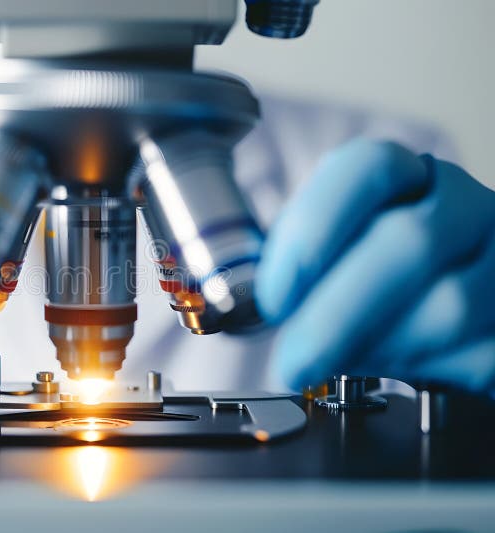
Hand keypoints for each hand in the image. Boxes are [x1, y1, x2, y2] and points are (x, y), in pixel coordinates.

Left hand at [256, 139, 494, 393]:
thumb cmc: (382, 277)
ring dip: (379, 348)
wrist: (461, 306)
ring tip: (348, 359)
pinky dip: (425, 372)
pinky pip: (476, 355)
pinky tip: (402, 364)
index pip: (366, 168)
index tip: (275, 296)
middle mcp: (463, 205)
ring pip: (445, 307)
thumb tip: (258, 305)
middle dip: (335, 315)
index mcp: (407, 177)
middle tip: (296, 359)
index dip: (312, 231)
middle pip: (406, 242)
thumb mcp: (335, 252)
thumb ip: (300, 264)